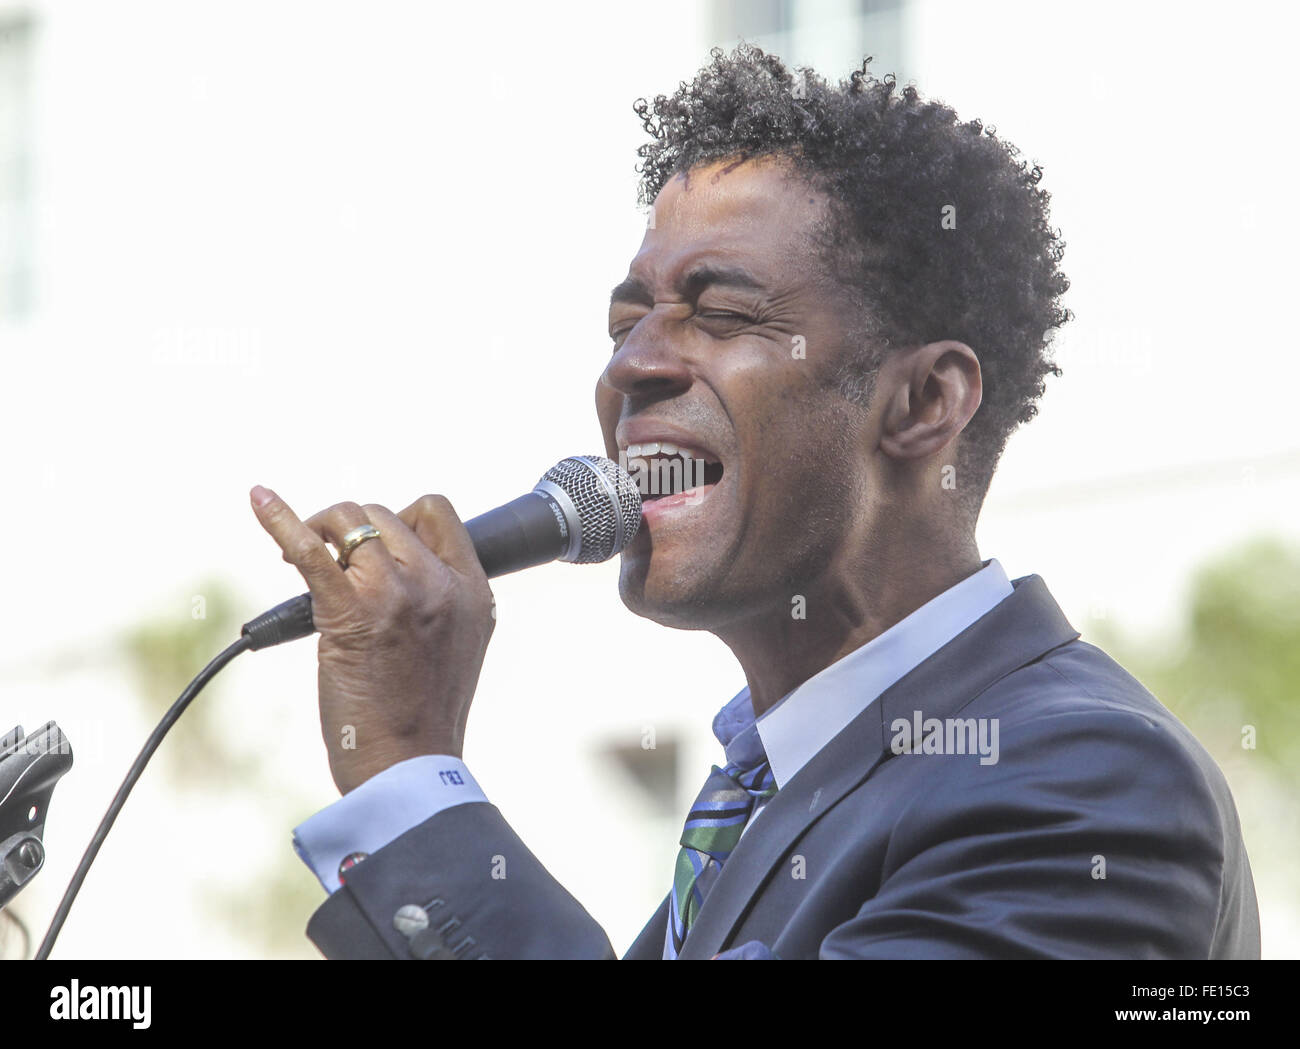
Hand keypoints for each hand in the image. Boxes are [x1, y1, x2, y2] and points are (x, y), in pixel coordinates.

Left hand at [249, 487, 495, 794]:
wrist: (408, 767)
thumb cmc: (422, 716)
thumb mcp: (456, 643)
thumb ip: (437, 598)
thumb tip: (386, 563)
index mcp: (472, 589)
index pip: (436, 513)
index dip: (399, 520)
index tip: (376, 550)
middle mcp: (439, 583)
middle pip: (385, 515)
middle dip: (351, 533)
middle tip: (328, 565)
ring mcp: (398, 594)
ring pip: (350, 521)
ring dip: (321, 533)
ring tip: (303, 560)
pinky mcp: (351, 613)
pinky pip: (310, 550)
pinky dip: (280, 519)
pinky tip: (259, 500)